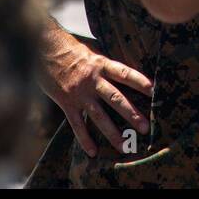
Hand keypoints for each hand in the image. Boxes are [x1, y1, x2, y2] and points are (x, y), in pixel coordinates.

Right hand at [39, 21, 151, 157]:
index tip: (155, 91)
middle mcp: (92, 79)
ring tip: (124, 146)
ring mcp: (79, 92)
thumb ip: (106, 65)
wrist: (43, 48)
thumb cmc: (70, 48)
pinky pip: (76, 123)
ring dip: (112, 132)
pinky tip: (92, 151)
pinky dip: (84, 138)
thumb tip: (124, 74)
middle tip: (146, 128)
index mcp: (101, 64)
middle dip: (131, 114)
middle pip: (115, 98)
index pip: (125, 74)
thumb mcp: (92, 51)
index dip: (140, 82)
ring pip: (98, 115)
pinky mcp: (66, 102)